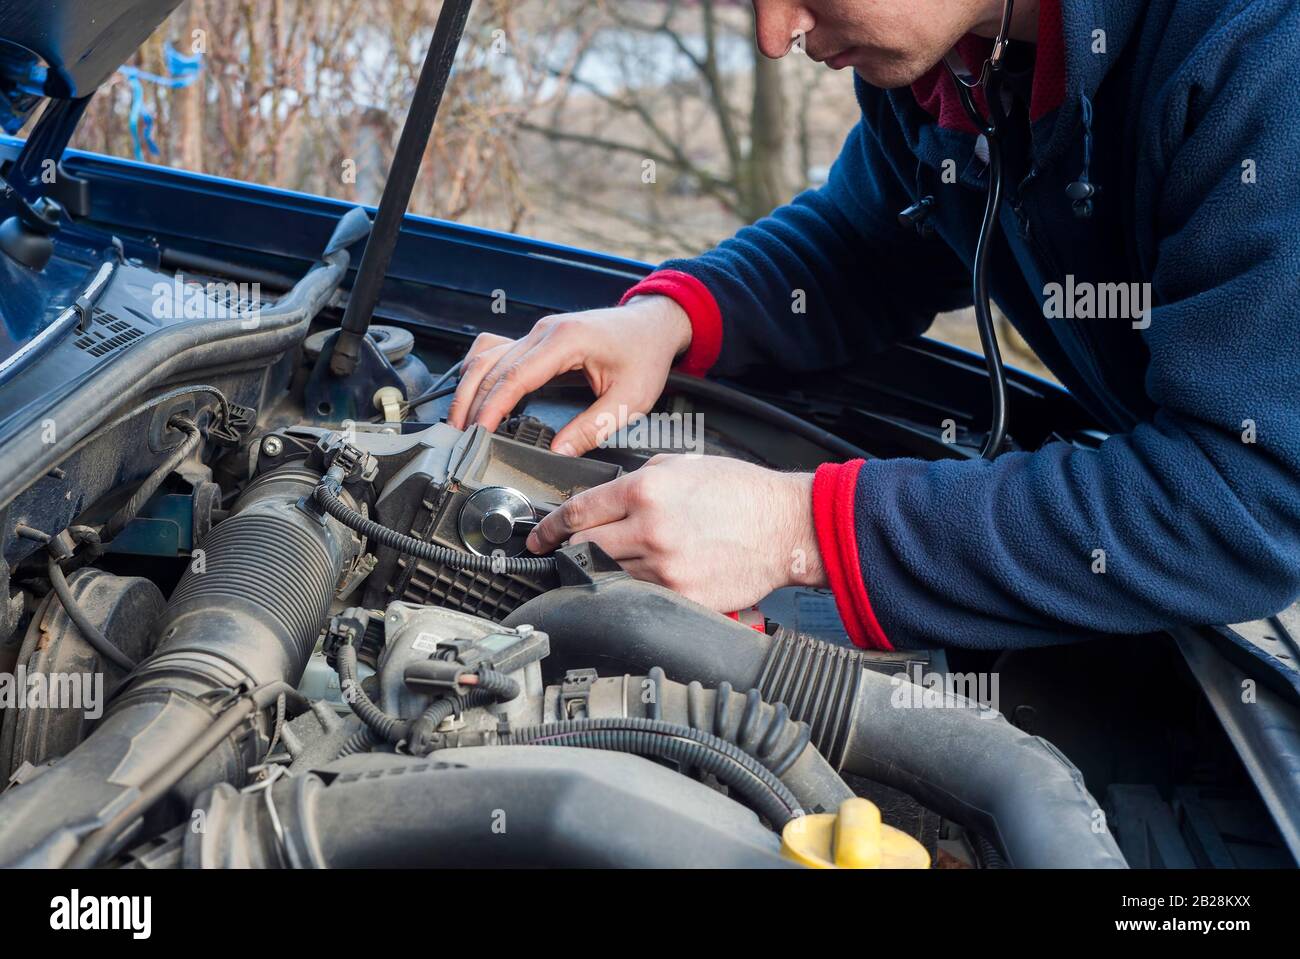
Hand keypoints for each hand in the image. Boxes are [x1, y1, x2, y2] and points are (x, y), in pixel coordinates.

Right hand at [447, 295, 691, 456]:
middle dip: (472, 405)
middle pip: (492, 368)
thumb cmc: (645, 354)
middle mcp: (545, 331)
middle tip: (460, 438)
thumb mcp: (629, 399)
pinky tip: (474, 395)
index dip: (492, 408)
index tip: (478, 433)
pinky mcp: (537, 338)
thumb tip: (558, 453)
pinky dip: (480, 373)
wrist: (654, 324)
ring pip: (487, 358)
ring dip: (469, 390)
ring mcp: (537, 332)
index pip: (514, 377)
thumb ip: (592, 427)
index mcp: (565, 341)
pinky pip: (496, 351)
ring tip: (459, 422)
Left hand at [527, 454, 827, 611]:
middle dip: (569, 550)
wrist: (786, 524)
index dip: (550, 527)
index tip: (541, 536)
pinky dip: (637, 588)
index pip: (578, 512)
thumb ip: (640, 477)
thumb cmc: (742, 492)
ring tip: (619, 561)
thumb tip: (609, 496)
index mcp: (645, 489)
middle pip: (585, 547)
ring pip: (611, 574)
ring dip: (606, 569)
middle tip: (562, 553)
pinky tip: (647, 578)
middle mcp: (649, 528)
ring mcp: (665, 566)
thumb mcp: (684, 463)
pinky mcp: (682, 594)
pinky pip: (642, 594)